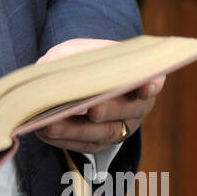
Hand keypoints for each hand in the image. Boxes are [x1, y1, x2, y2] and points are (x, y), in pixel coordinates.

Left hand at [33, 38, 164, 154]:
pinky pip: (85, 145)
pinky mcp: (99, 142)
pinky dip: (65, 139)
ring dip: (78, 130)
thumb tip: (51, 66)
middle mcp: (136, 105)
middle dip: (110, 110)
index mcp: (137, 77)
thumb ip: (70, 56)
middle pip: (128, 111)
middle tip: (93, 109)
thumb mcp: (78, 50)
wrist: (78, 78)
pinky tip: (44, 131)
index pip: (152, 80)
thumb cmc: (83, 61)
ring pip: (104, 133)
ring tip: (51, 124)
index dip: (151, 84)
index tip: (147, 86)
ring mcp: (120, 126)